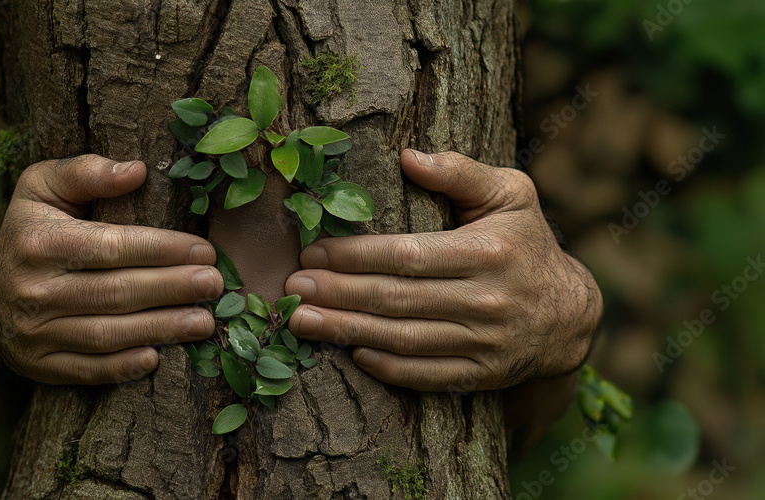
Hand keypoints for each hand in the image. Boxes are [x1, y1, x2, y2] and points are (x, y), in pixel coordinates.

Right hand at [0, 155, 223, 384]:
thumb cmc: (29, 232)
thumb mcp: (43, 188)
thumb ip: (87, 173)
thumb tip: (137, 171)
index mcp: (38, 243)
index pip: (111, 247)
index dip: (161, 249)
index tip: (204, 249)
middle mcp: (33, 290)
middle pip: (115, 293)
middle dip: (172, 289)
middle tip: (215, 284)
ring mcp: (34, 334)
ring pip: (107, 335)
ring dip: (161, 330)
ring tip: (204, 321)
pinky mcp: (40, 367)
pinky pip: (88, 371)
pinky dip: (124, 367)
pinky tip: (158, 357)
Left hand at [285, 150, 601, 391]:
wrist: (570, 315)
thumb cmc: (526, 242)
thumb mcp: (510, 193)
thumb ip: (460, 171)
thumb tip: (408, 155)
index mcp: (488, 252)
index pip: (406, 255)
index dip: (354, 255)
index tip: (312, 250)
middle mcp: (487, 301)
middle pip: (396, 299)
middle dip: (337, 293)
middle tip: (292, 286)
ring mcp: (485, 344)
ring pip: (403, 340)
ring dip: (345, 331)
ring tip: (301, 321)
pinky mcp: (481, 376)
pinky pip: (425, 376)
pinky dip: (385, 367)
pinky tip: (349, 353)